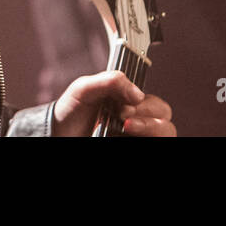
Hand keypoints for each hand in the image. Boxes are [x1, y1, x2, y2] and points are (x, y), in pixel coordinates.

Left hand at [52, 69, 175, 136]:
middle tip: (123, 116)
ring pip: (167, 131)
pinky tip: (122, 136)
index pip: (155, 101)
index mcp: (129, 102)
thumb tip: (137, 93)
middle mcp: (137, 120)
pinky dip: (147, 137)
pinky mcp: (132, 144)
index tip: (126, 104)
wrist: (58, 135)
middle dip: (148, 113)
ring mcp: (136, 135)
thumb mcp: (83, 89)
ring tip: (126, 128)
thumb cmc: (70, 113)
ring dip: (151, 128)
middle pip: (165, 115)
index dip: (146, 101)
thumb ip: (109, 81)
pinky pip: (154, 142)